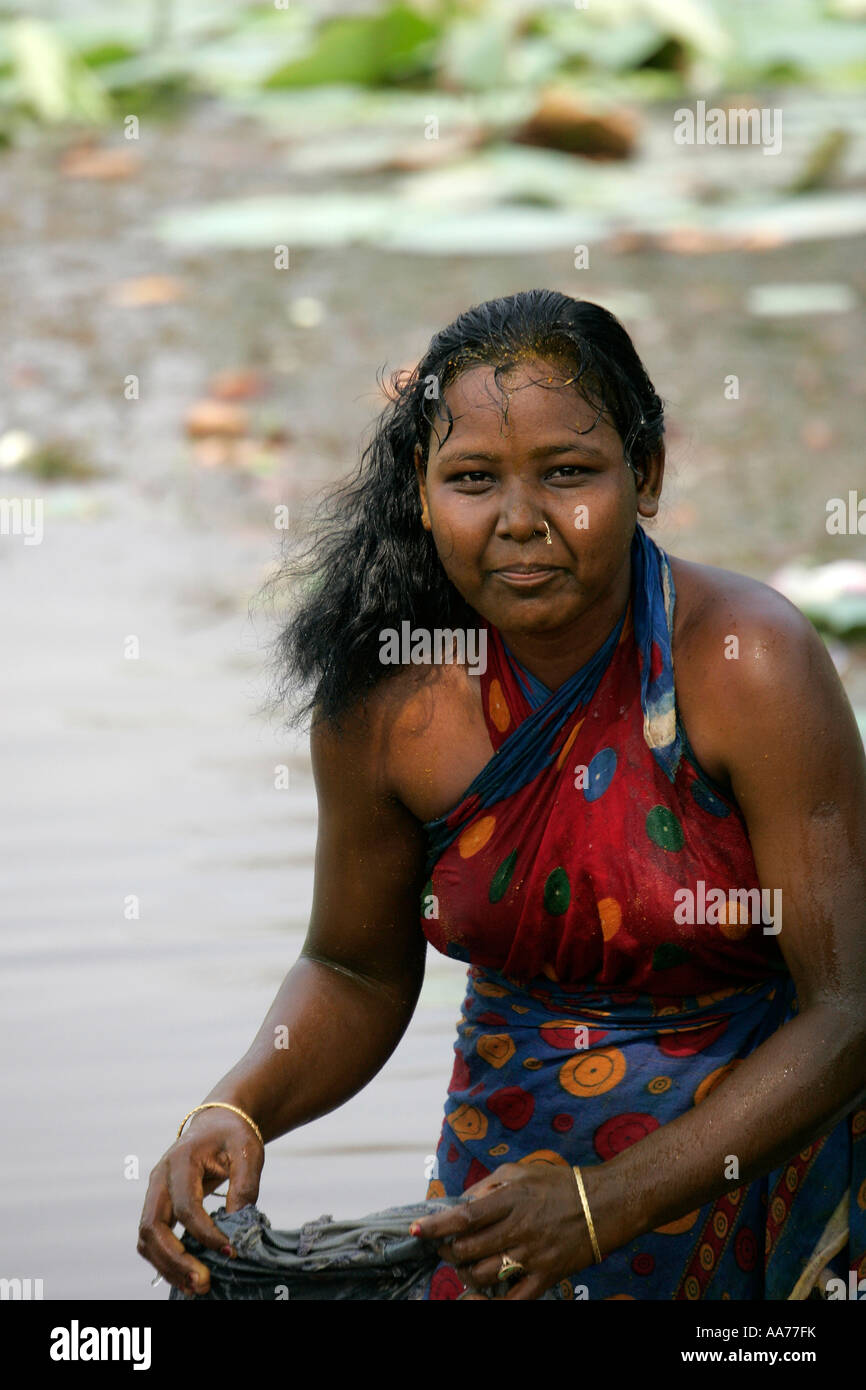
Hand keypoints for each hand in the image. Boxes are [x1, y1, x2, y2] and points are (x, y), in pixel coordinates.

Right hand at [137, 1109, 263, 1294]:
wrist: (217, 1123)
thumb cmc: (233, 1135)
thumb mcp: (247, 1151)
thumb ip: (244, 1185)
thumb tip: (238, 1225)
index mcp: (181, 1160)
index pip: (186, 1206)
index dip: (205, 1233)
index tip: (230, 1251)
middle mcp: (160, 1178)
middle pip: (153, 1227)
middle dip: (175, 1259)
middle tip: (202, 1281)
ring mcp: (155, 1193)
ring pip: (146, 1238)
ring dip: (167, 1266)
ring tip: (195, 1287)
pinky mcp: (158, 1206)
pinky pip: (152, 1239)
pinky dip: (164, 1261)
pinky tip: (186, 1276)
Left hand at [410, 1161, 593, 1300]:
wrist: (605, 1204)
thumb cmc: (560, 1184)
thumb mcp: (522, 1172)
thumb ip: (490, 1186)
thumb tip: (463, 1201)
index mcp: (510, 1200)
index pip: (464, 1216)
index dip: (436, 1226)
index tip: (417, 1230)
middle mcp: (518, 1228)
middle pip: (469, 1250)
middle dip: (449, 1252)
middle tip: (447, 1248)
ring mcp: (532, 1255)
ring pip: (485, 1275)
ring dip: (466, 1274)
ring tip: (465, 1266)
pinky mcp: (547, 1275)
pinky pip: (514, 1299)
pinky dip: (492, 1302)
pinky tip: (479, 1297)